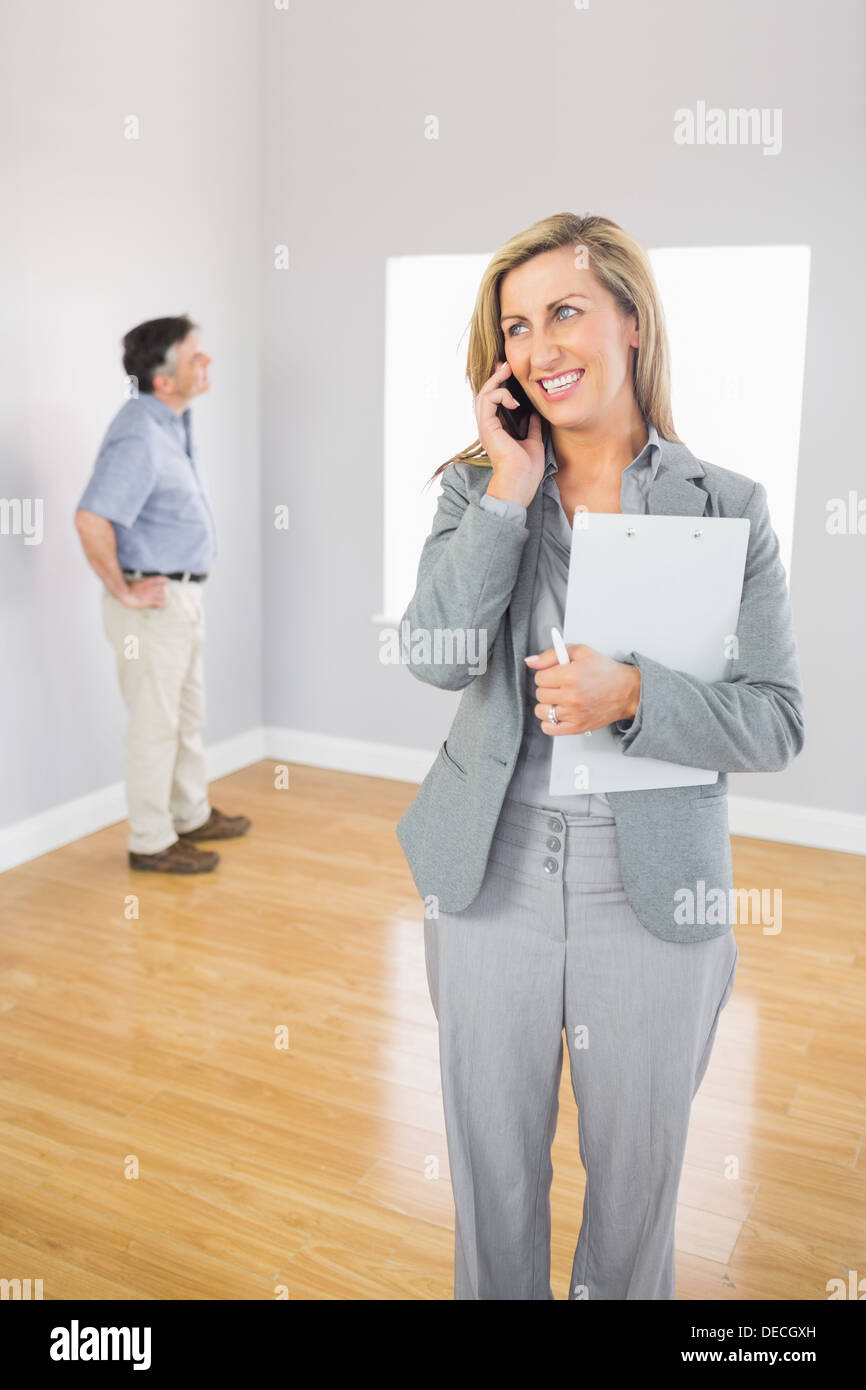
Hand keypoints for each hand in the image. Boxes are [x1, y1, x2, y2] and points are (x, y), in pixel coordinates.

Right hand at [120, 576, 169, 607]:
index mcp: (146, 582)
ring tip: (160, 600)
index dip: (164, 580)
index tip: (168, 581)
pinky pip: (158, 603)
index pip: (159, 579)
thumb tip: (141, 584)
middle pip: (162, 590)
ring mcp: (150, 595)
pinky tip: (160, 606)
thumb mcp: (134, 582)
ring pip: (162, 596)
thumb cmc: (126, 588)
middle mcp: (150, 588)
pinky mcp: (149, 602)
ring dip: (161, 598)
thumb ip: (140, 583)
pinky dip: (160, 605)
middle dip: (162, 592)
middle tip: (160, 595)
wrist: (124, 593)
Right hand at [475, 360, 544, 505]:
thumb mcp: (533, 441)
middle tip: (506, 366)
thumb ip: (533, 427)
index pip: (494, 403)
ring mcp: (486, 427)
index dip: (501, 386)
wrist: (520, 482)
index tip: (511, 374)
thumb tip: (535, 414)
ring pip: (484, 395)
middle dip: (496, 378)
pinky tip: (515, 400)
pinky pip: (488, 401)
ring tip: (506, 371)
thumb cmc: (526, 469)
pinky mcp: (487, 427)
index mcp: (498, 431)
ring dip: (495, 381)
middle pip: (486, 395)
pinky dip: (500, 395)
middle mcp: (489, 427)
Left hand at [525, 644, 640, 733]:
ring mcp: (573, 714)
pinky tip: (559, 712)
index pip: (539, 677)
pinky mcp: (577, 727)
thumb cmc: (606, 672)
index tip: (555, 675)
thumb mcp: (581, 652)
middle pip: (540, 694)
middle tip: (561, 686)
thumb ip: (552, 654)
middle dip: (548, 688)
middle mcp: (571, 696)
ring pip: (541, 711)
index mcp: (569, 676)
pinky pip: (549, 728)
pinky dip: (550, 721)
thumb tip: (531, 661)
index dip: (546, 674)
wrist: (627, 691)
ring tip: (560, 699)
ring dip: (548, 705)